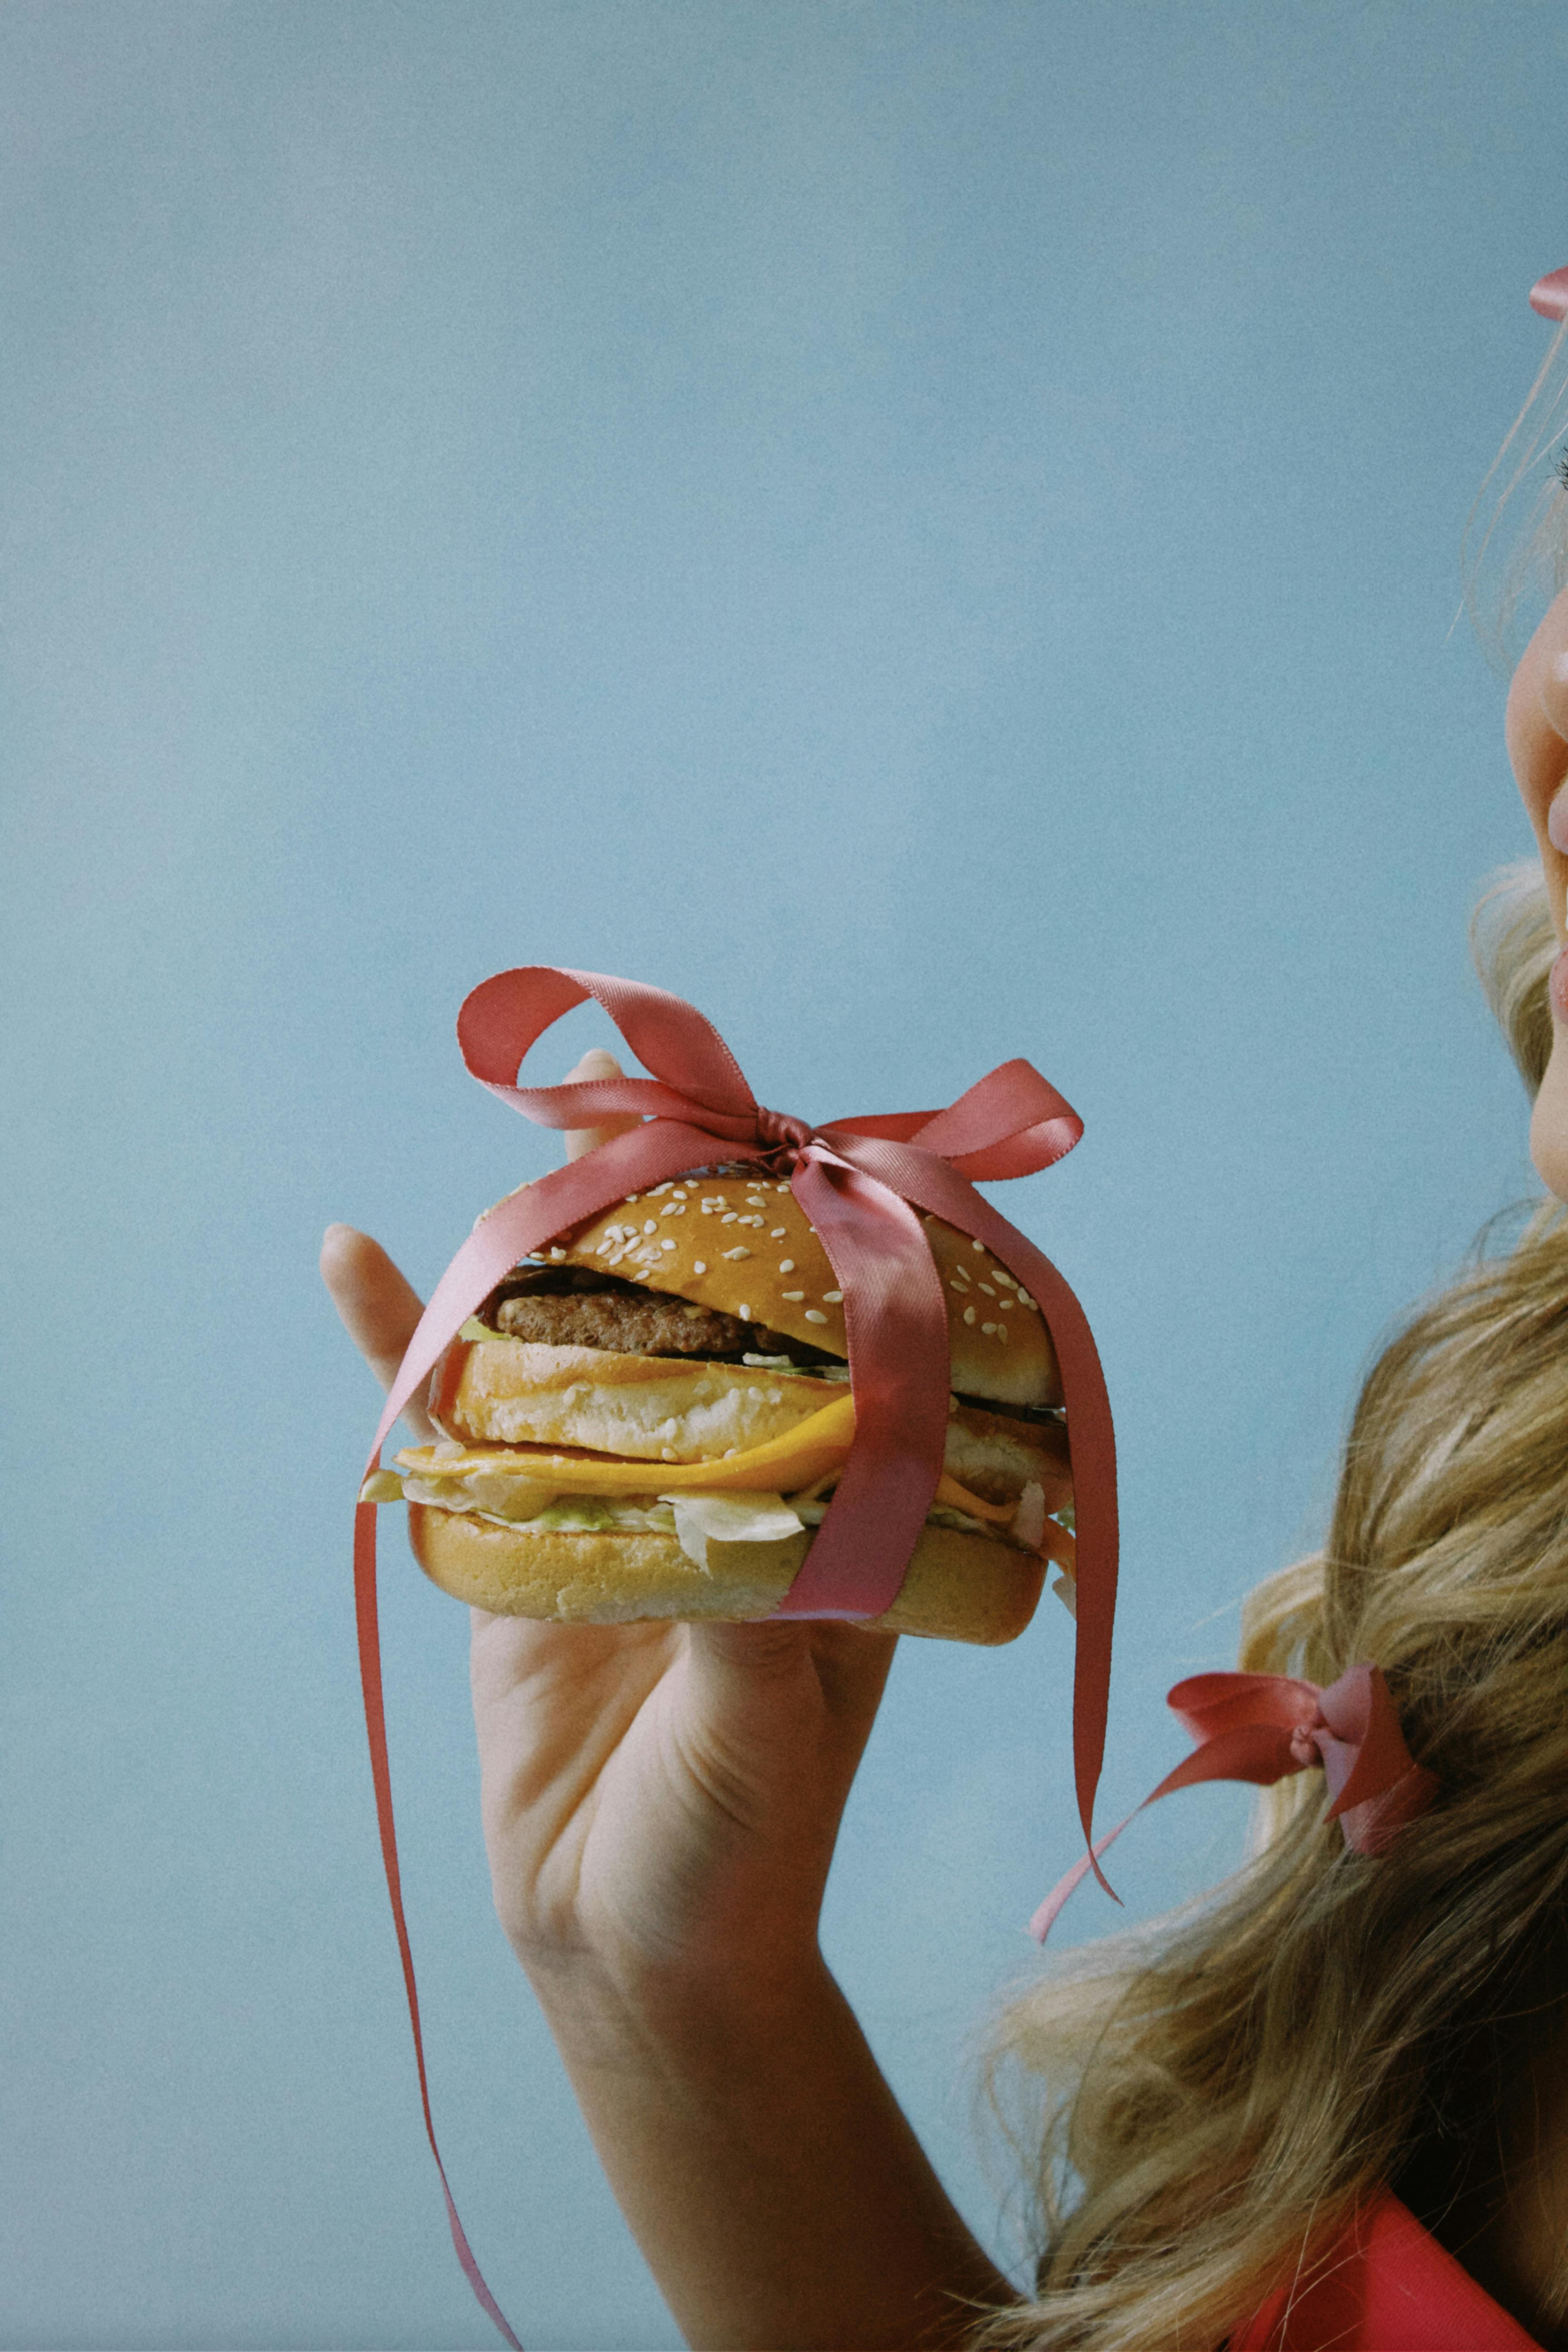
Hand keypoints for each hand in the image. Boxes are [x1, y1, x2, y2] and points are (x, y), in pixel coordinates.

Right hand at [321, 1049, 896, 2013]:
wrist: (633, 1953)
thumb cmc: (740, 1849)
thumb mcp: (769, 1726)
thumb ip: (753, 1615)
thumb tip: (741, 1497)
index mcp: (828, 1522)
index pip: (827, 1356)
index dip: (804, 1257)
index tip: (777, 1158)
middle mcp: (731, 1496)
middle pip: (696, 1331)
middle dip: (669, 1228)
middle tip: (631, 1115)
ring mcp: (620, 1512)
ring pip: (577, 1364)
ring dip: (544, 1267)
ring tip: (527, 1156)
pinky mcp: (522, 1550)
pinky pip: (462, 1440)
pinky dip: (406, 1353)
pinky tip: (357, 1262)